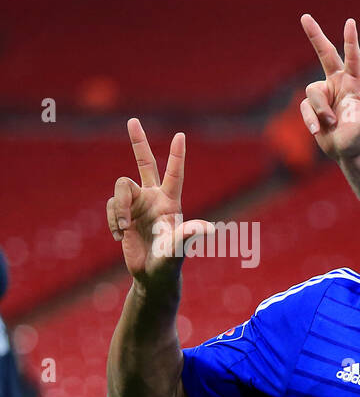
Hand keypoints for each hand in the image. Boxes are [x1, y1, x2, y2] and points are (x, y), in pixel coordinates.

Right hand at [105, 119, 211, 293]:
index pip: (174, 173)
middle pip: (144, 163)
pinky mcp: (123, 214)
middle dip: (138, 142)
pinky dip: (113, 220)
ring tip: (124, 230)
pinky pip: (111, 206)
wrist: (152, 276)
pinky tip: (120, 236)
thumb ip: (188, 235)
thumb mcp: (177, 248)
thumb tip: (211, 229)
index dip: (176, 155)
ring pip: (119, 189)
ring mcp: (137, 205)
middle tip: (132, 120)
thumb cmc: (169, 263)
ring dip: (118, 210)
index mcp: (170, 202)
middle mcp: (154, 198)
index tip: (180, 135)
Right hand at [300, 15, 359, 160]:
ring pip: (312, 91)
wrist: (348, 153)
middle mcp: (338, 84)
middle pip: (325, 54)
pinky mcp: (312, 106)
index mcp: (355, 84)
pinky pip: (305, 107)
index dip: (350, 40)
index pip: (352, 58)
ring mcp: (324, 94)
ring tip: (331, 124)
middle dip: (315, 35)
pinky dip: (311, 119)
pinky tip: (318, 131)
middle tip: (305, 16)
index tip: (350, 22)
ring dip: (321, 110)